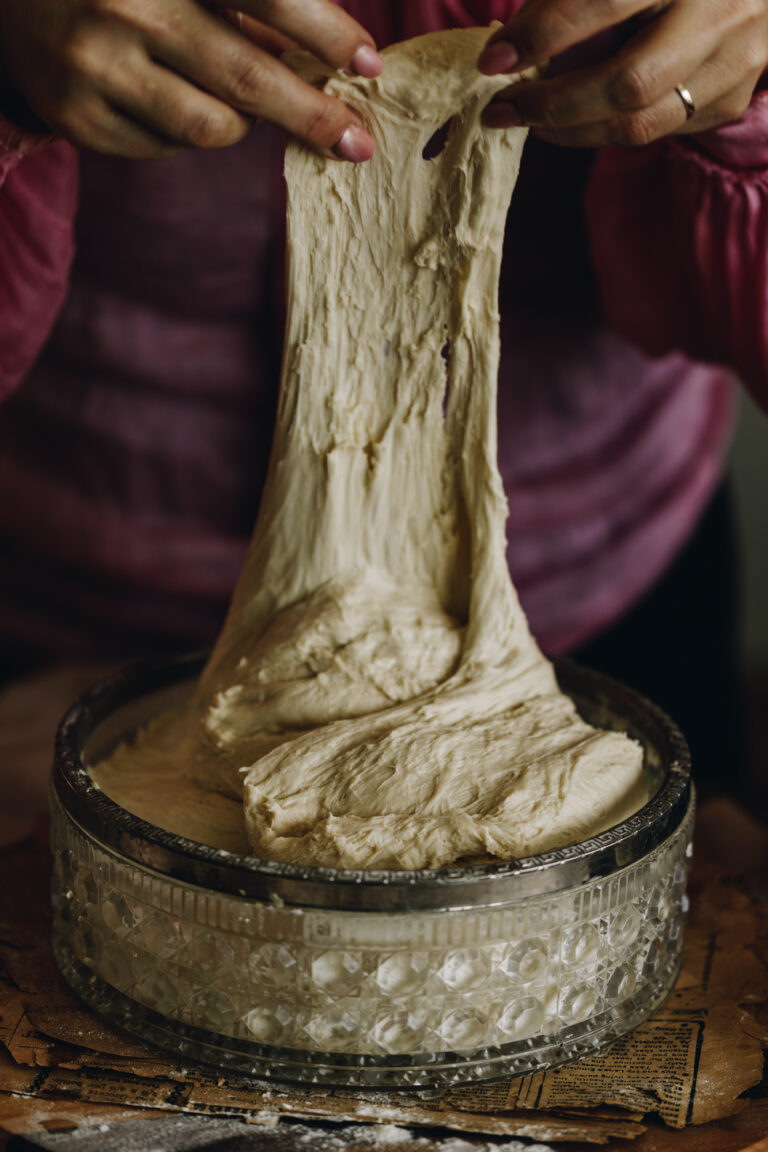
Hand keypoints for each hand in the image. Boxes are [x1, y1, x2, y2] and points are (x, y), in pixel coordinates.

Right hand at [0, 0, 381, 159]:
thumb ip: (254, 3)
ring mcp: (95, 65)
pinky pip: (168, 149)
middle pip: (248, 78)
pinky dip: (186, 132)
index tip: (369, 64)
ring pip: (213, 127)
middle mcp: (125, 4)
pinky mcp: (77, 117)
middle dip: (314, 115)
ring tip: (234, 96)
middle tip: (356, 141)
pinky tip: (164, 98)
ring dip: (243, 121)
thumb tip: (341, 57)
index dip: (326, 32)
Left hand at [477, 0, 767, 146]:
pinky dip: (605, 128)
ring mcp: (733, 61)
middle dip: (553, 104)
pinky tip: (578, 116)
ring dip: (572, 130)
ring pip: (640, 122)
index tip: (494, 59)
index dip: (545, 32)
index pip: (607, 0)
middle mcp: (720, 11)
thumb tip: (512, 45)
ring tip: (531, 117)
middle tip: (503, 109)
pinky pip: (656, 130)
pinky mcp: (730, 98)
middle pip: (628, 82)